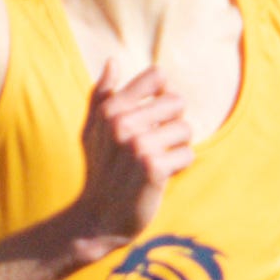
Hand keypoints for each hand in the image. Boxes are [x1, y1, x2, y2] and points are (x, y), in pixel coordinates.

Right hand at [68, 60, 193, 257]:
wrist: (97, 218)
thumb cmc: (99, 171)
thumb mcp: (92, 130)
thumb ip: (102, 95)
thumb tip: (112, 61)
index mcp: (111, 108)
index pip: (158, 76)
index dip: (164, 93)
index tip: (156, 114)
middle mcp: (122, 122)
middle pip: (177, 101)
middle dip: (173, 123)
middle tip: (157, 143)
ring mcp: (138, 145)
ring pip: (186, 129)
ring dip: (178, 147)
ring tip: (158, 160)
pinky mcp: (154, 168)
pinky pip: (187, 155)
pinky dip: (179, 167)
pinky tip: (161, 176)